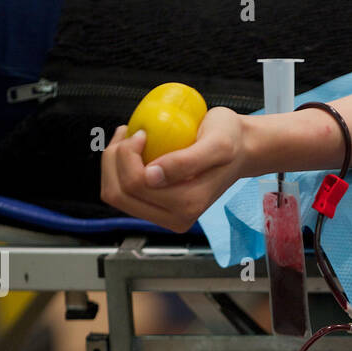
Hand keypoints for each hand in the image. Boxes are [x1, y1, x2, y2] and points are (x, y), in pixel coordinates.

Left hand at [101, 106, 250, 231]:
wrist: (239, 150)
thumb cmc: (231, 142)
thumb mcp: (217, 144)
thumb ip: (186, 162)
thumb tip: (151, 177)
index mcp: (188, 206)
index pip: (135, 184)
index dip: (128, 154)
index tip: (143, 132)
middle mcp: (175, 218)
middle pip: (118, 194)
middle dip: (114, 158)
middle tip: (131, 132)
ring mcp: (163, 216)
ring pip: (114, 195)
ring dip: (112, 163)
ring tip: (129, 138)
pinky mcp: (155, 208)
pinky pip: (121, 192)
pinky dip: (118, 167)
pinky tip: (131, 148)